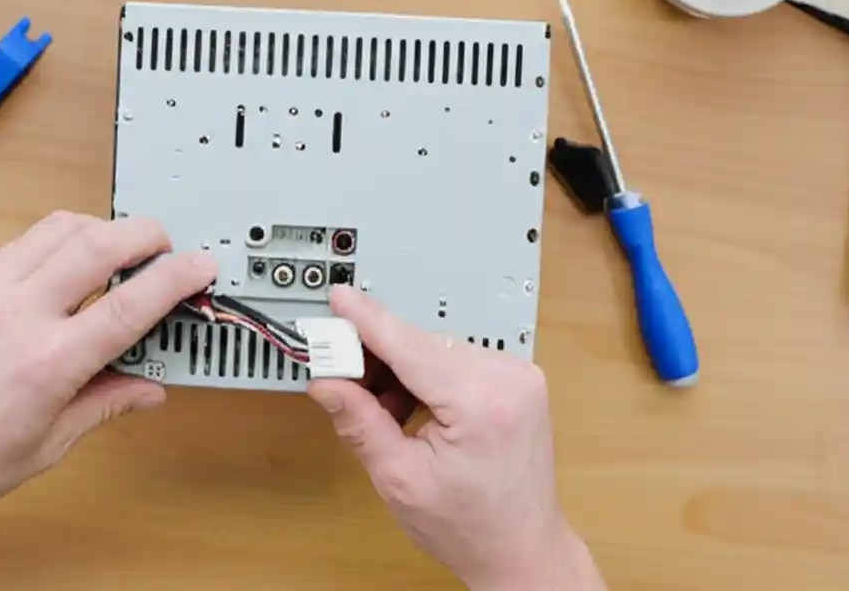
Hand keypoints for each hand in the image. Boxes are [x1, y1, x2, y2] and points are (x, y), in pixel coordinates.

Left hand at [0, 212, 215, 523]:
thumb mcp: (49, 445)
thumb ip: (105, 405)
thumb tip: (147, 390)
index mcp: (48, 363)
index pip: (130, 305)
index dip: (175, 279)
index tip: (199, 266)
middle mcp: (18, 316)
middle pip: (98, 244)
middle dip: (144, 233)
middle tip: (165, 246)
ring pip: (58, 228)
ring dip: (100, 227)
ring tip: (118, 249)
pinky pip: (21, 242)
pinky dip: (56, 240)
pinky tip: (66, 263)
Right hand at [308, 287, 603, 590]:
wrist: (521, 548)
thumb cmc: (471, 526)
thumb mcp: (399, 479)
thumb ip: (359, 422)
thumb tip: (326, 382)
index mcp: (482, 404)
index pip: (410, 346)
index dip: (368, 321)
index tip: (340, 299)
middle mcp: (508, 380)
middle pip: (421, 343)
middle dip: (377, 356)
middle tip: (340, 376)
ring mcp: (518, 376)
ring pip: (436, 348)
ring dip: (401, 369)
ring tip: (385, 412)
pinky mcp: (517, 379)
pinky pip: (457, 358)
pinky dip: (427, 375)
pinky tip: (412, 406)